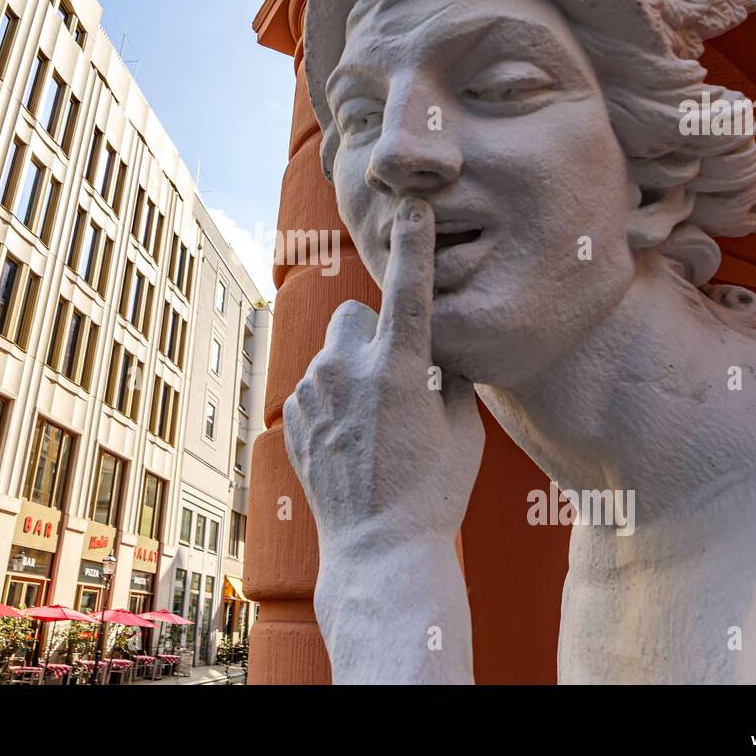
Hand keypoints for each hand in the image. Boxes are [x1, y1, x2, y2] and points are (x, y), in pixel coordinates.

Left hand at [283, 197, 484, 553]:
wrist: (378, 549)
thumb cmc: (434, 491)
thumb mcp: (463, 428)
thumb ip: (449, 372)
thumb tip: (439, 344)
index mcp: (399, 367)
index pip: (408, 286)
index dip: (413, 243)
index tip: (412, 206)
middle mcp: (347, 370)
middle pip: (355, 316)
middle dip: (375, 335)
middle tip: (398, 380)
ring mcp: (312, 394)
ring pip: (333, 354)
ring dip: (351, 370)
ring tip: (374, 424)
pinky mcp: (291, 417)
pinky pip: (312, 386)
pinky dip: (330, 400)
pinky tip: (350, 441)